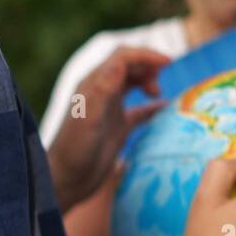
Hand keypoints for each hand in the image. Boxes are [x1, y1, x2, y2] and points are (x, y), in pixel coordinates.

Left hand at [48, 46, 168, 212]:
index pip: (122, 57)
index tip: (168, 62)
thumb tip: (120, 62)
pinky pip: (139, 110)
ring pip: (134, 83)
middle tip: (160, 82)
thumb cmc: (74, 150)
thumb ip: (103, 90)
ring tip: (156, 93)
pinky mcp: (117, 127)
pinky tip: (166, 108)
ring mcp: (110, 109)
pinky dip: (153, 106)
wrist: (67, 180)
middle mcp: (102, 92)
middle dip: (148, 66)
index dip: (145, 54)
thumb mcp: (89, 118)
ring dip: (149, 81)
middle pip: (130, 66)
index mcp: (94, 84)